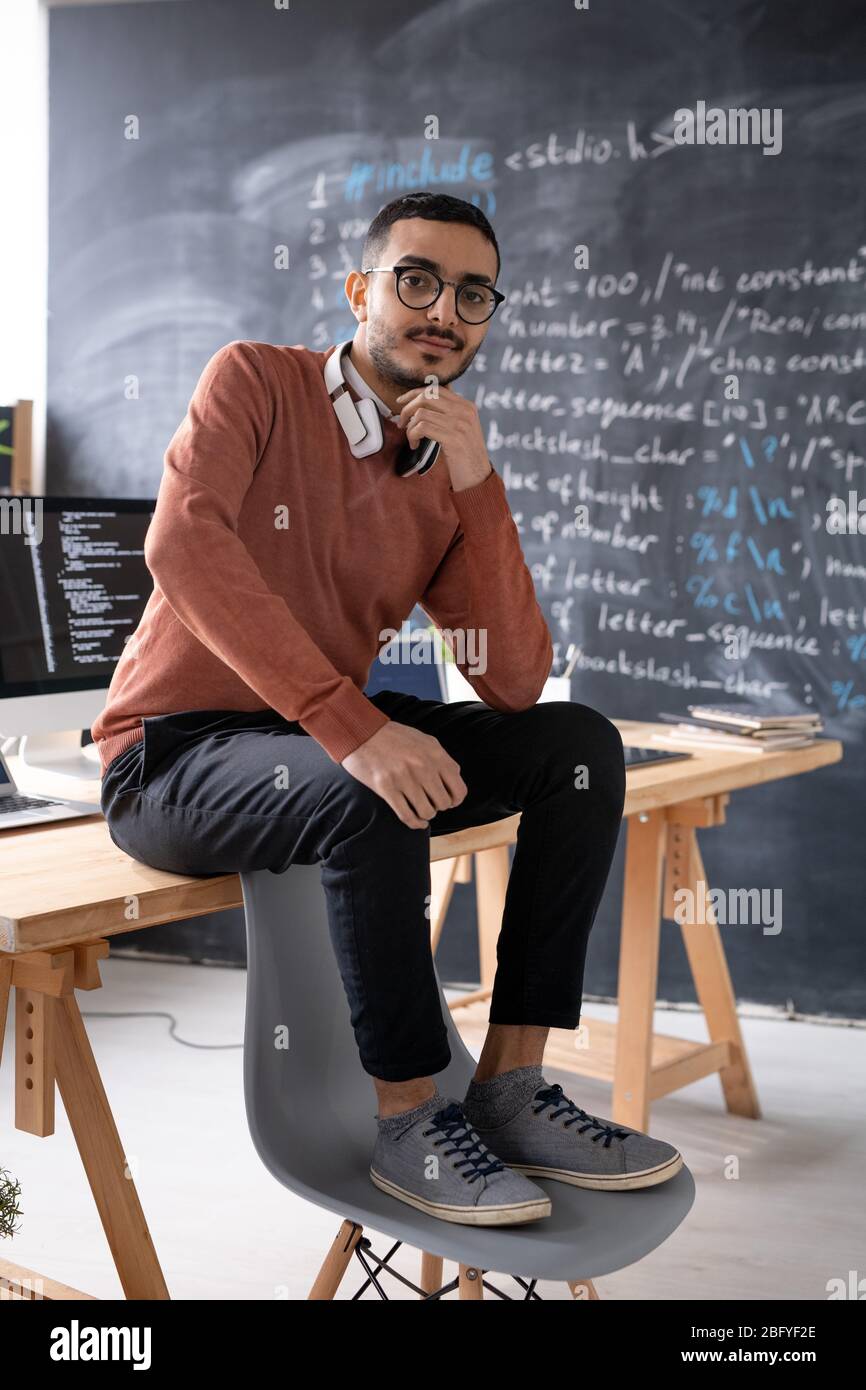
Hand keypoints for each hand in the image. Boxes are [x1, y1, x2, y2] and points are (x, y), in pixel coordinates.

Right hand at [341, 721, 466, 829]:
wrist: (361, 732)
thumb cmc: (392, 736)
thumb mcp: (423, 740)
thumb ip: (441, 758)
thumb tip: (454, 777)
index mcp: (435, 754)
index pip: (458, 789)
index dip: (455, 800)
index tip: (449, 801)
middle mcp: (423, 767)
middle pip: (443, 803)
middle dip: (438, 806)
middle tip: (430, 802)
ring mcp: (404, 778)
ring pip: (426, 812)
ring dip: (425, 814)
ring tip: (420, 809)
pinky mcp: (386, 788)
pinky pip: (407, 815)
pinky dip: (415, 823)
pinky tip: (416, 822)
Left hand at [395, 383, 491, 489]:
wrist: (478, 479)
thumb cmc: (465, 458)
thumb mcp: (461, 430)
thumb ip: (448, 415)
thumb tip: (422, 403)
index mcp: (467, 406)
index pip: (436, 389)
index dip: (414, 393)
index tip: (401, 401)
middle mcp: (465, 411)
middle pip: (426, 396)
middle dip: (407, 408)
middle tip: (401, 423)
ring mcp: (460, 424)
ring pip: (421, 412)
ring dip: (409, 427)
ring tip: (411, 439)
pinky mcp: (453, 438)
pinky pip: (422, 427)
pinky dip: (412, 436)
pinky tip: (414, 446)